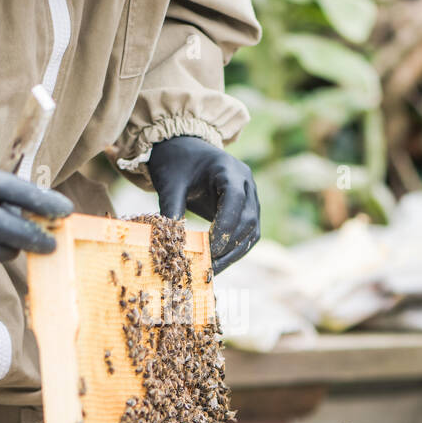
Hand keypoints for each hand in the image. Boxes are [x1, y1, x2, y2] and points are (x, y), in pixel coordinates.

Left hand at [146, 136, 259, 273]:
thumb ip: (171, 208)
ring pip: (251, 231)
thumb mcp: (170, 184)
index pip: (235, 199)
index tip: (210, 249)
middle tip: (208, 266)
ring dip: (233, 253)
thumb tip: (169, 242)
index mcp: (229, 169)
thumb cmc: (176, 164)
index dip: (225, 226)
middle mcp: (246, 183)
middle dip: (229, 246)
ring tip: (211, 271)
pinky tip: (216, 264)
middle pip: (248, 219)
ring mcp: (250, 197)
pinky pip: (246, 235)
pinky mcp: (246, 211)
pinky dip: (233, 251)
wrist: (185, 151)